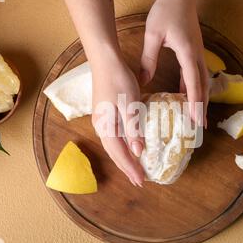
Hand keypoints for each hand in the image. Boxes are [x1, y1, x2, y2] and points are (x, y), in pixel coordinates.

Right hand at [91, 54, 144, 186]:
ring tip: (133, 169)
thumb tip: (138, 152)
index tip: (141, 181)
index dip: (130, 168)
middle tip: (139, 181)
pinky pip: (113, 137)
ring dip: (123, 159)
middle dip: (126, 167)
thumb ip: (133, 130)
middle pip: (114, 153)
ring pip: (113, 146)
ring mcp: (101, 120)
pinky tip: (128, 147)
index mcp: (106, 127)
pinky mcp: (104, 114)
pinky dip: (121, 147)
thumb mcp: (130, 105)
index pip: (120, 154)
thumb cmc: (119, 81)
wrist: (105, 61)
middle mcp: (101, 127)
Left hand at [139, 0, 208, 125]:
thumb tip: (143, 81)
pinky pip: (196, 74)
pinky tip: (185, 96)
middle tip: (199, 127)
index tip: (195, 120)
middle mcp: (197, 57)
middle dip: (202, 108)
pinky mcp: (194, 52)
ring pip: (202, 82)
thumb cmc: (166, 11)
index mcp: (188, 54)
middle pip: (203, 87)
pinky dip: (193, 88)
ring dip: (200, 100)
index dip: (194, 104)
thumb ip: (148, 59)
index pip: (193, 84)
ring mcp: (198, 54)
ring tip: (196, 117)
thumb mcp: (153, 35)